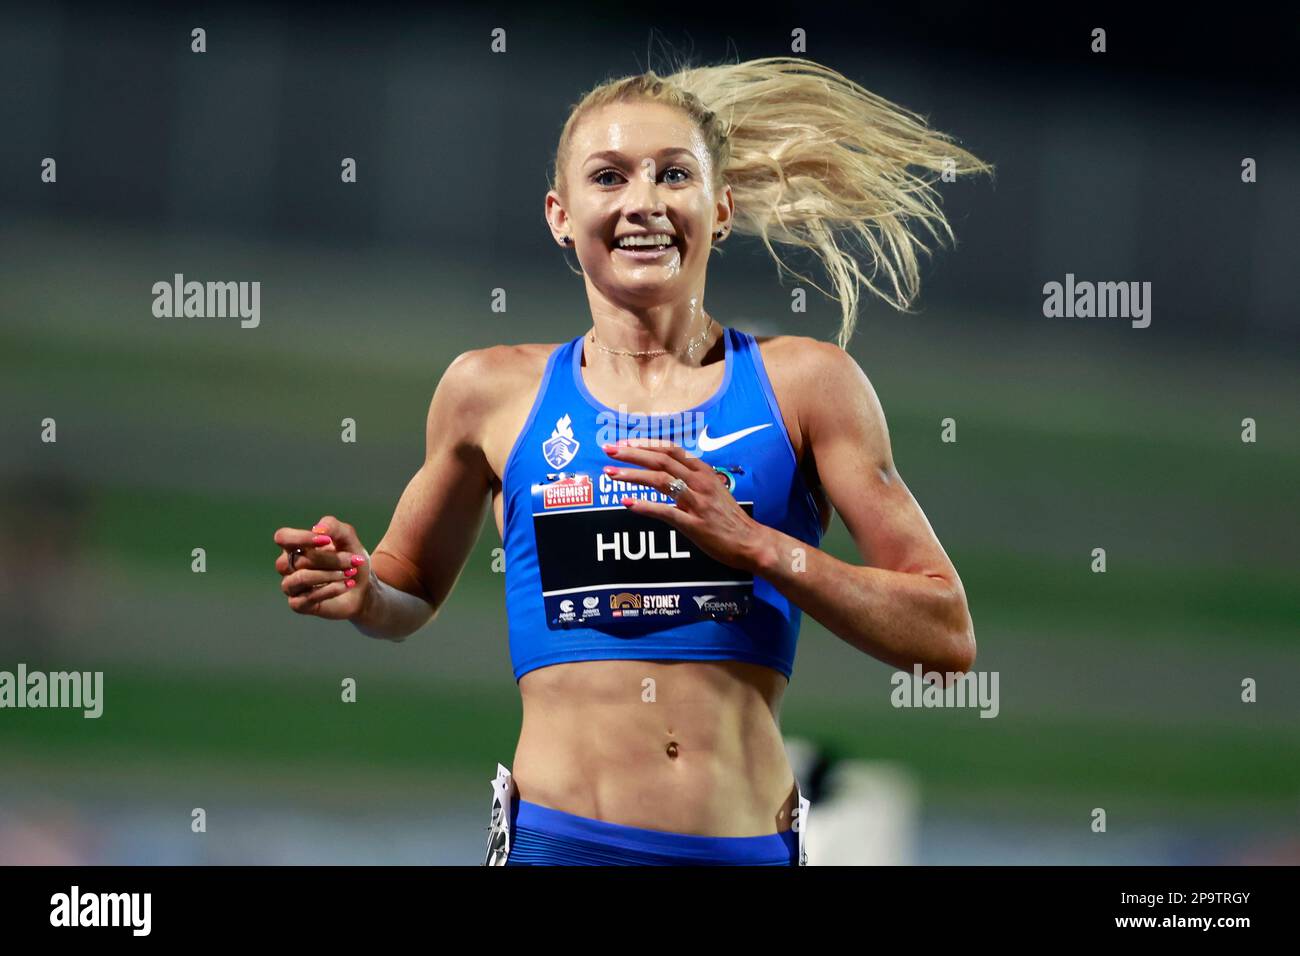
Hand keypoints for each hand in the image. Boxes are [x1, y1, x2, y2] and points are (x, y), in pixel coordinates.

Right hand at [272, 515, 371, 619]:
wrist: (363, 588)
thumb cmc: (351, 560)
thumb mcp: (348, 539)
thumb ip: (334, 527)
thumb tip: (318, 529)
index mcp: (294, 546)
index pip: (283, 537)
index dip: (302, 538)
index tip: (327, 540)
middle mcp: (287, 566)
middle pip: (299, 559)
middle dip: (331, 559)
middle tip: (354, 560)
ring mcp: (291, 586)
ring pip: (301, 577)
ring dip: (330, 574)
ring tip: (350, 573)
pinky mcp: (298, 604)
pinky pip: (307, 597)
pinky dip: (330, 590)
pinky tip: (347, 585)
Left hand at [602, 438, 771, 571]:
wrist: (751, 542)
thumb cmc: (729, 518)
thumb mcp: (712, 491)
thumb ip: (691, 480)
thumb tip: (666, 473)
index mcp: (703, 472)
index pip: (670, 449)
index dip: (645, 443)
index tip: (623, 442)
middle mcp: (699, 482)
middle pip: (661, 459)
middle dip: (632, 453)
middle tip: (609, 450)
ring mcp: (697, 502)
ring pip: (660, 480)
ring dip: (632, 475)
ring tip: (610, 473)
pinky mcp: (694, 525)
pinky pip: (666, 512)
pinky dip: (645, 506)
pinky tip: (627, 502)